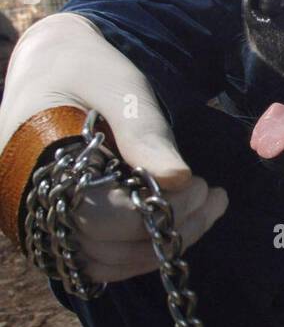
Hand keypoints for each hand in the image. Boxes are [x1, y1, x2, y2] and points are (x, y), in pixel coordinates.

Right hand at [0, 11, 228, 278]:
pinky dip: (146, 250)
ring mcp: (43, 222)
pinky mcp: (62, 228)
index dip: (154, 211)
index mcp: (33, 165)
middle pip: (104, 247)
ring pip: (107, 261)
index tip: (199, 185)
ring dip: (163, 245)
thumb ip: (142, 131)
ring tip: (208, 208)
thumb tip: (179, 180)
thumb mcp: (118, 87)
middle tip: (213, 196)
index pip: (96, 216)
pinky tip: (182, 223)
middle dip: (169, 229)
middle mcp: (27, 205)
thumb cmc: (86, 69)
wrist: (54, 65)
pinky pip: (104, 258)